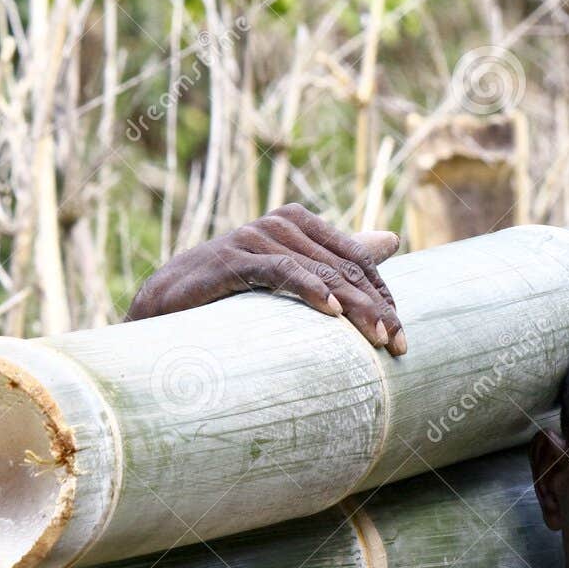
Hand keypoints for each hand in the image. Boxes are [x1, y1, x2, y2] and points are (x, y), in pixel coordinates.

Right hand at [126, 203, 406, 353]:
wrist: (165, 307)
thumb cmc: (231, 293)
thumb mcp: (291, 274)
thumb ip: (338, 257)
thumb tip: (391, 238)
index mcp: (298, 222)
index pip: (357, 260)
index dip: (383, 298)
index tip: (403, 340)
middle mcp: (278, 223)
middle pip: (343, 268)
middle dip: (376, 309)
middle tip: (400, 345)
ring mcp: (253, 238)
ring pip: (320, 272)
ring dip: (354, 307)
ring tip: (378, 339)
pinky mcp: (231, 259)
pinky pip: (280, 271)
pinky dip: (309, 289)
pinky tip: (332, 312)